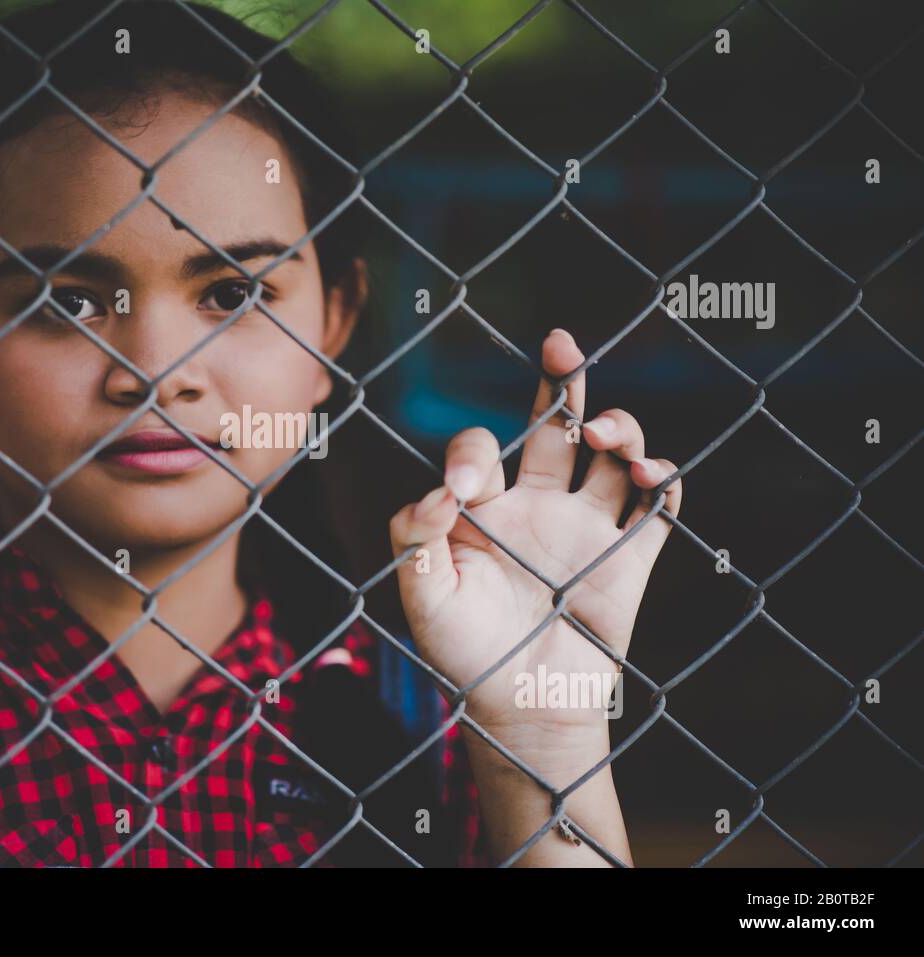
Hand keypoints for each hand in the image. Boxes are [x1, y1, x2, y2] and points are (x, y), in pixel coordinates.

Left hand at [389, 329, 682, 736]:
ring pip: (612, 456)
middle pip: (556, 428)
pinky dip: (665, 485)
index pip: (482, 451)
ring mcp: (586, 529)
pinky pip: (657, 512)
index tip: (466, 492)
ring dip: (619, 430)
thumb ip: (413, 538)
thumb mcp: (420, 596)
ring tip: (608, 433)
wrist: (521, 708)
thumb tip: (437, 493)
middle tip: (560, 342)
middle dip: (560, 383)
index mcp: (485, 510)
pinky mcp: (628, 559)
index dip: (474, 455)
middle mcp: (537, 507)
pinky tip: (652, 477)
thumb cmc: (463, 654)